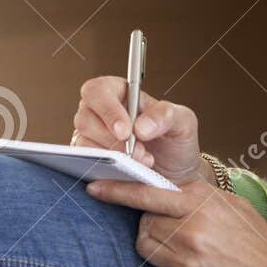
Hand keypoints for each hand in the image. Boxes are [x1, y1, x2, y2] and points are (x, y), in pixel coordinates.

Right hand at [74, 76, 201, 183]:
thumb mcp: (183, 121)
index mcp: (119, 93)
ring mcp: (92, 137)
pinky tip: (128, 171)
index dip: (107, 110)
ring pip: (83, 143)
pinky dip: (106, 169)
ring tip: (141, 161)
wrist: (178, 175)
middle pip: (85, 118)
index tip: (126, 132)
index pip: (97, 90)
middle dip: (112, 140)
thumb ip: (165, 115)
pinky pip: (86, 163)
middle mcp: (100, 113)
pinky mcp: (90, 160)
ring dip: (111, 156)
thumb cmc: (176, 142)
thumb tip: (140, 126)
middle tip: (138, 151)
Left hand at [84, 177, 266, 266]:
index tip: (94, 188)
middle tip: (172, 233)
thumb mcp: (234, 207)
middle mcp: (191, 232)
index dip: (116, 190)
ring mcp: (187, 263)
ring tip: (186, 253)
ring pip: (147, 251)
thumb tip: (163, 192)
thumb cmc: (259, 245)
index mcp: (202, 205)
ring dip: (158, 251)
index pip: (147, 194)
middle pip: (143, 226)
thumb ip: (197, 197)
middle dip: (149, 228)